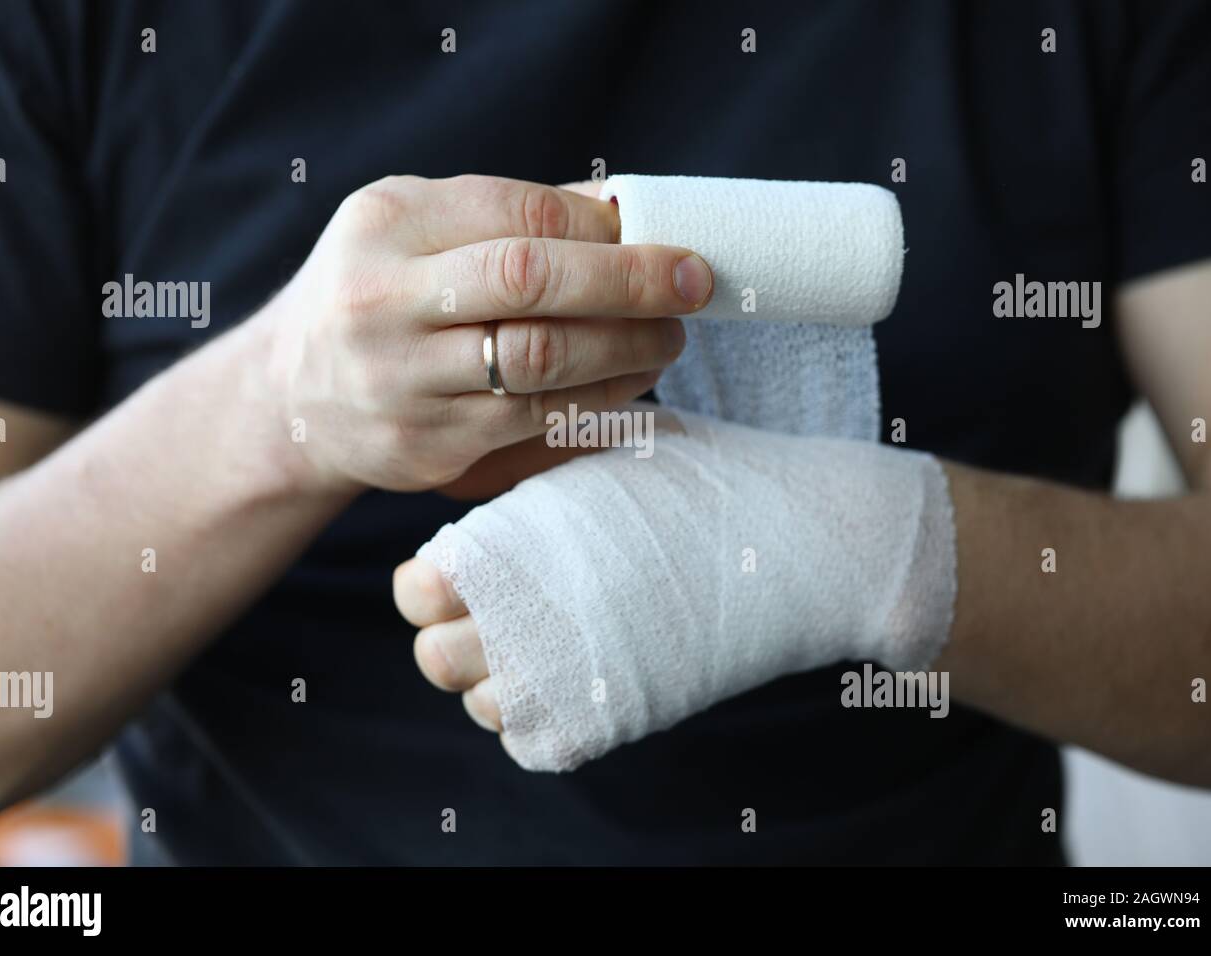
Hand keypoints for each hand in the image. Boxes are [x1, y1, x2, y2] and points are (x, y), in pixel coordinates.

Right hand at [260, 174, 712, 493]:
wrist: (291, 398)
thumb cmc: (375, 294)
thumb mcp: (412, 227)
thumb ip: (506, 214)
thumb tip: (624, 211)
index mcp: (386, 226)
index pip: (518, 215)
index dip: (603, 229)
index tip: (664, 239)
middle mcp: (383, 301)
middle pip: (531, 282)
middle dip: (631, 283)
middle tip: (695, 285)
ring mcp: (401, 382)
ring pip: (541, 364)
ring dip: (626, 349)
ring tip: (669, 337)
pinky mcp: (426, 447)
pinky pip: (534, 423)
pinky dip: (598, 401)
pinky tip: (629, 384)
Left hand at [396, 413, 956, 771]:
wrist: (796, 548)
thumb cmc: (707, 484)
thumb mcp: (611, 446)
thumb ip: (538, 466)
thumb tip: (484, 473)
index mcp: (509, 543)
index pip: (414, 590)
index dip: (438, 587)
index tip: (480, 576)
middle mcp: (515, 617)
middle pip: (434, 658)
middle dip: (463, 639)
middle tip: (517, 615)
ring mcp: (555, 681)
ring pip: (481, 706)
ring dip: (507, 680)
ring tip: (563, 643)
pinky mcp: (599, 727)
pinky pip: (531, 741)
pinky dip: (550, 717)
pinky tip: (594, 673)